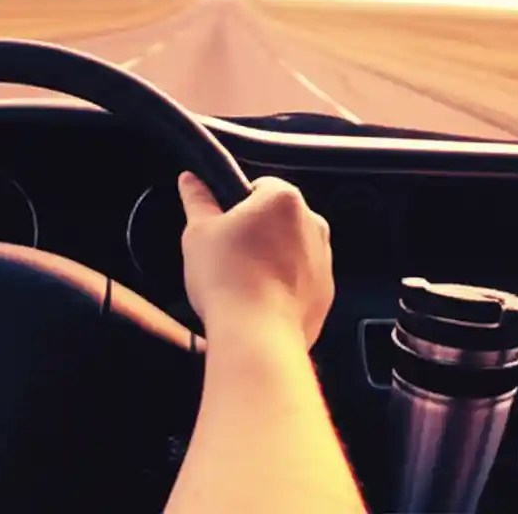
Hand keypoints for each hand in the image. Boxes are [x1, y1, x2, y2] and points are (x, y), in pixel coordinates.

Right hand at [177, 172, 333, 346]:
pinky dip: (283, 285)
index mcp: (283, 200)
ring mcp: (324, 260)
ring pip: (291, 249)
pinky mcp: (325, 292)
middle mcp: (313, 225)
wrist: (257, 335)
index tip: (223, 223)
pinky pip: (301, 279)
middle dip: (256, 232)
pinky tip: (259, 298)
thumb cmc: (230, 281)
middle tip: (229, 253)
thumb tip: (191, 182)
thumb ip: (197, 199)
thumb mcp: (199, 233)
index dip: (236, 204)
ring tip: (242, 279)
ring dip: (271, 258)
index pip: (259, 186)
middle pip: (278, 218)